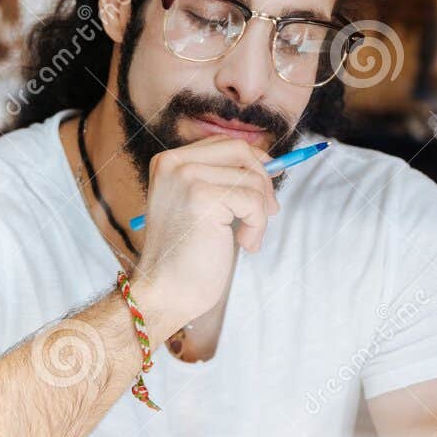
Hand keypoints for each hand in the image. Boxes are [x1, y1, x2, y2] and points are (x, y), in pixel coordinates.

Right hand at [133, 136, 278, 337]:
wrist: (165, 291)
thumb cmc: (186, 256)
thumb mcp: (198, 206)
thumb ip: (220, 181)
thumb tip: (269, 165)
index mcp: (168, 162)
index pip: (225, 144)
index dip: (254, 159)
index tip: (271, 178)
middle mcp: (173, 163)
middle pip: (240, 150)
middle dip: (263, 180)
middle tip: (269, 211)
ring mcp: (186, 177)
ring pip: (251, 179)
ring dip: (260, 213)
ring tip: (247, 238)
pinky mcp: (202, 196)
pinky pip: (253, 201)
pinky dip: (258, 226)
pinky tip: (245, 244)